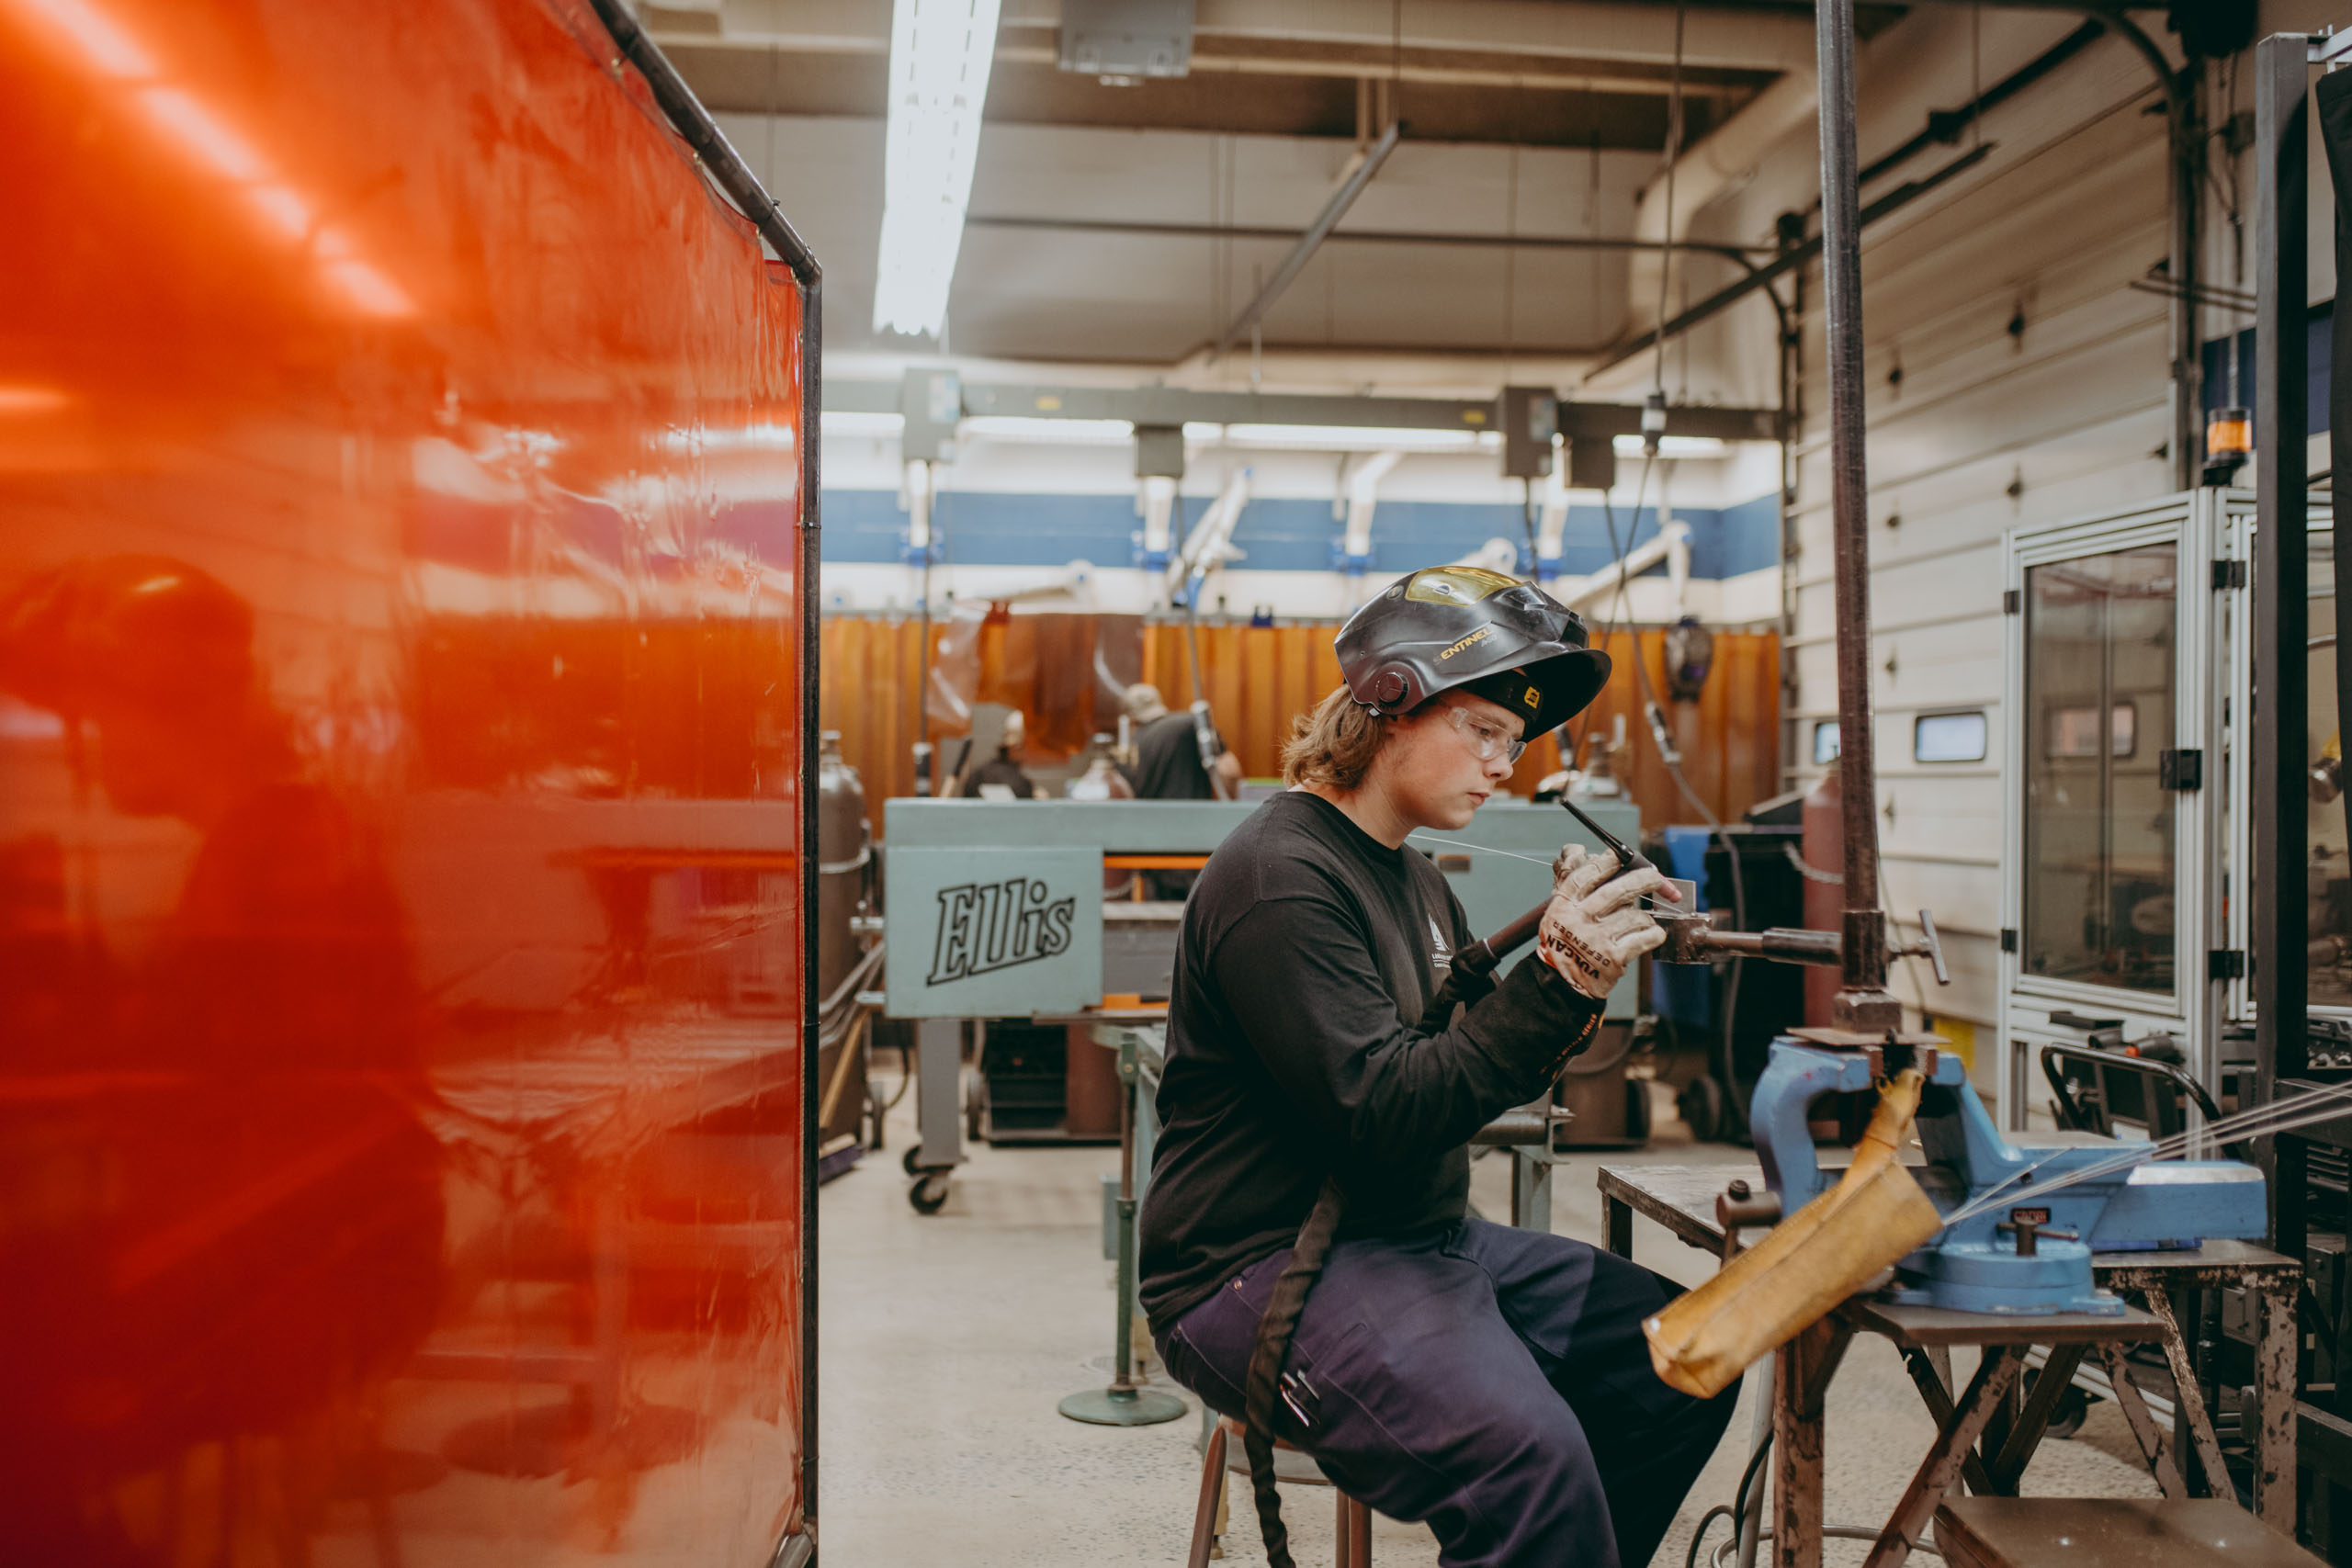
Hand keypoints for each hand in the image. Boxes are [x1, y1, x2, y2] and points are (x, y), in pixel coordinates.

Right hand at [1536, 846, 1678, 999]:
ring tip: (1639, 924)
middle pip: (1619, 890)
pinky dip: (1654, 934)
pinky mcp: (1614, 958)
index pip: (1587, 876)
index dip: (1607, 862)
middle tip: (1656, 876)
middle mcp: (1579, 921)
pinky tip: (1650, 935)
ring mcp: (1597, 940)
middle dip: (1645, 879)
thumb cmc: (1565, 943)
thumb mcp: (1559, 913)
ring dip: (1645, 918)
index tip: (1621, 856)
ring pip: (1637, 915)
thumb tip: (1596, 858)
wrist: (1562, 983)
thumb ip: (1577, 890)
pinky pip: (1647, 937)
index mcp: (1564, 906)